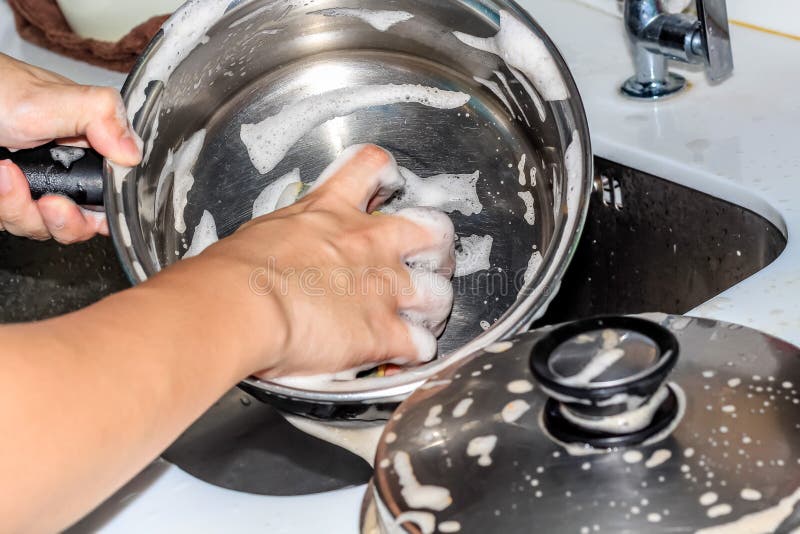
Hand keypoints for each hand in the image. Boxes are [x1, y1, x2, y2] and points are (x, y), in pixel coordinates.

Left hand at [0, 53, 141, 242]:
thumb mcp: (54, 98)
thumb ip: (101, 116)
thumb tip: (135, 151)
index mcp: (90, 149)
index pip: (114, 197)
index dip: (103, 213)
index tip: (80, 206)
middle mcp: (66, 171)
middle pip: (80, 223)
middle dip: (60, 220)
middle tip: (45, 203)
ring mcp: (36, 187)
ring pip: (41, 227)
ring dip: (19, 207)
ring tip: (5, 173)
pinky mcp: (9, 199)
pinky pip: (12, 220)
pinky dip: (2, 204)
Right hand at [155, 145, 454, 378]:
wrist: (241, 305)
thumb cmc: (234, 272)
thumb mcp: (265, 233)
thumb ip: (292, 239)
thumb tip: (283, 254)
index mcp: (334, 212)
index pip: (372, 167)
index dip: (387, 176)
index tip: (387, 188)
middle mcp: (369, 244)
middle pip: (433, 230)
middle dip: (436, 249)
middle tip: (424, 264)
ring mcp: (384, 289)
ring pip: (440, 293)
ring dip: (434, 308)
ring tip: (423, 319)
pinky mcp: (384, 333)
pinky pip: (422, 345)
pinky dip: (416, 353)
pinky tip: (404, 357)